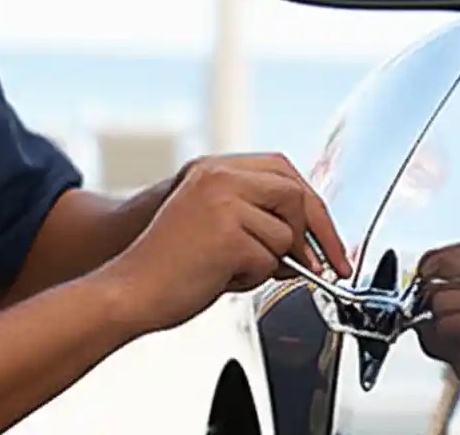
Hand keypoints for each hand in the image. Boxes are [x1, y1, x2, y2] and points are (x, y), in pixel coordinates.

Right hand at [98, 153, 351, 333]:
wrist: (130, 289)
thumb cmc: (167, 266)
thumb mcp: (212, 222)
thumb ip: (253, 216)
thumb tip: (305, 240)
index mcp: (214, 169)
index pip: (284, 171)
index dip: (312, 206)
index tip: (328, 238)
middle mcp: (219, 177)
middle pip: (296, 195)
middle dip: (317, 236)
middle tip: (322, 267)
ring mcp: (224, 203)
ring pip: (284, 235)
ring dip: (268, 263)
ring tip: (228, 269)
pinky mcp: (229, 234)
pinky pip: (268, 262)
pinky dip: (251, 279)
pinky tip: (219, 277)